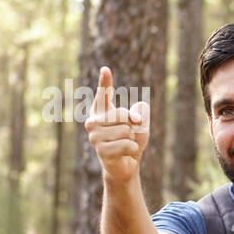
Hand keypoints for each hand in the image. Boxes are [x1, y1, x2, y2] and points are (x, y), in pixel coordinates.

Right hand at [85, 65, 150, 184]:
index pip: (103, 94)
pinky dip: (132, 149)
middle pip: (122, 114)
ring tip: (125, 144)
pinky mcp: (101, 150)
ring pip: (126, 130)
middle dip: (132, 125)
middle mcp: (93, 122)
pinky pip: (127, 144)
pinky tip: (125, 153)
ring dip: (132, 138)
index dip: (105, 81)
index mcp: (100, 112)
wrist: (126, 163)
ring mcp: (95, 136)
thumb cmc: (130, 140)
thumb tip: (137, 111)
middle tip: (128, 134)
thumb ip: (140, 112)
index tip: (106, 69)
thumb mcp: (140, 123)